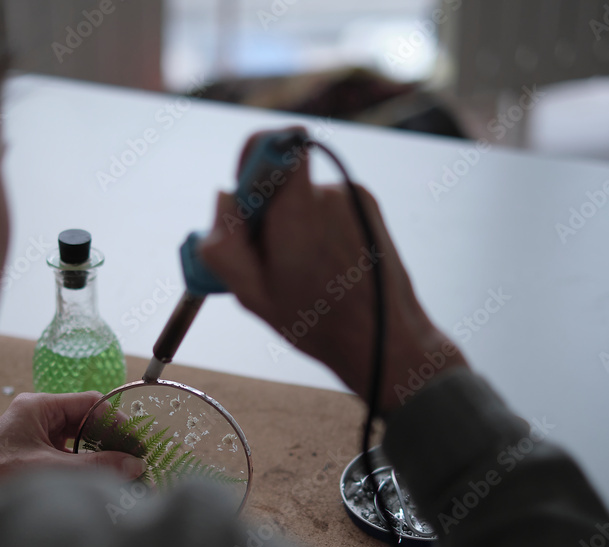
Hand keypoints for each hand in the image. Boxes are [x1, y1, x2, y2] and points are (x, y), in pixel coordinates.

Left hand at [0, 392, 147, 479]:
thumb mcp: (50, 469)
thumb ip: (94, 466)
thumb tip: (133, 464)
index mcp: (39, 406)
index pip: (90, 402)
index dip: (116, 421)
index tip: (136, 443)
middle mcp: (37, 415)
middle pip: (86, 421)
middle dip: (110, 442)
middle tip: (135, 461)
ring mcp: (33, 435)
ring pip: (78, 439)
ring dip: (98, 456)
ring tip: (122, 474)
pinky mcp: (31, 454)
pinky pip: (66, 455)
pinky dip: (83, 466)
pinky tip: (98, 481)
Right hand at [199, 127, 467, 413]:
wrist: (385, 340)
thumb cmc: (316, 322)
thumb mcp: (251, 293)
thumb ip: (224, 241)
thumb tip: (223, 196)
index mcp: (297, 209)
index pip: (273, 144)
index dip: (252, 159)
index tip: (245, 195)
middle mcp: (329, 192)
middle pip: (279, 178)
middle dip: (264, 210)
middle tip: (268, 258)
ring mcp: (354, 195)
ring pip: (302, 195)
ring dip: (292, 224)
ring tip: (303, 271)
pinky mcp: (368, 205)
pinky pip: (326, 204)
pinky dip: (316, 228)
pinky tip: (324, 266)